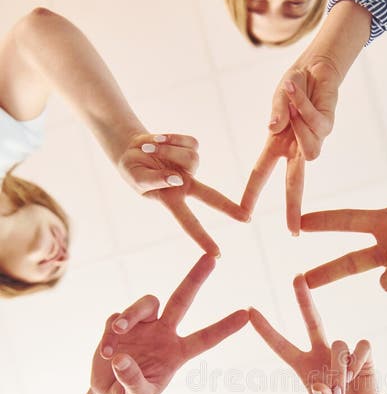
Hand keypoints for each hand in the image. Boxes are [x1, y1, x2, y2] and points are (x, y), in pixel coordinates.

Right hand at [91, 254, 247, 393]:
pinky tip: (106, 353)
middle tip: (213, 257)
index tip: (246, 314)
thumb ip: (133, 381)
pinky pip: (115, 319)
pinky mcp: (117, 325)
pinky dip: (110, 334)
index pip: (205, 338)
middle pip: (182, 299)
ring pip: (146, 303)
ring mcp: (141, 327)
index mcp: (177, 353)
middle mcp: (163, 334)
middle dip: (196, 278)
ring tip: (117, 333)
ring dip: (131, 315)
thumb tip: (122, 359)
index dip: (225, 327)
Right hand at [119, 132, 248, 255]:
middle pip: (212, 197)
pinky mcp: (192, 148)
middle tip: (247, 219)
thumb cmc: (133, 169)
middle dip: (229, 208)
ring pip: (191, 160)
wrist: (132, 148)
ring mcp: (190, 168)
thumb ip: (154, 181)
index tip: (217, 254)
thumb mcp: (137, 178)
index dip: (203, 238)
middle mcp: (185, 185)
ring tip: (150, 148)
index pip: (189, 223)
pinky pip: (189, 143)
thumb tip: (178, 179)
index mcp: (172, 200)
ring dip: (167, 151)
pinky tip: (159, 140)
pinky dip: (172, 138)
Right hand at [241, 61, 340, 233]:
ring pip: (311, 153)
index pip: (261, 174)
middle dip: (293, 206)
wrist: (317, 66)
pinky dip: (302, 105)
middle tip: (293, 231)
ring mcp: (312, 139)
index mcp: (277, 146)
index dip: (252, 195)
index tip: (245, 215)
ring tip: (292, 99)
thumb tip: (273, 127)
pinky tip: (297, 89)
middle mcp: (295, 148)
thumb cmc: (294, 85)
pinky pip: (315, 125)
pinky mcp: (327, 127)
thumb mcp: (278, 97)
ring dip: (297, 123)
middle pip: (294, 184)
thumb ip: (276, 113)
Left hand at [249, 275, 379, 393]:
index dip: (266, 330)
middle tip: (297, 277)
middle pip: (312, 320)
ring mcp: (343, 353)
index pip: (281, 345)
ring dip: (339, 370)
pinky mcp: (363, 354)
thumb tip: (320, 387)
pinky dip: (358, 362)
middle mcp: (322, 354)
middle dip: (304, 299)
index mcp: (304, 367)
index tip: (249, 311)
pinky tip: (357, 376)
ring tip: (342, 389)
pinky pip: (360, 346)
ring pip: (338, 344)